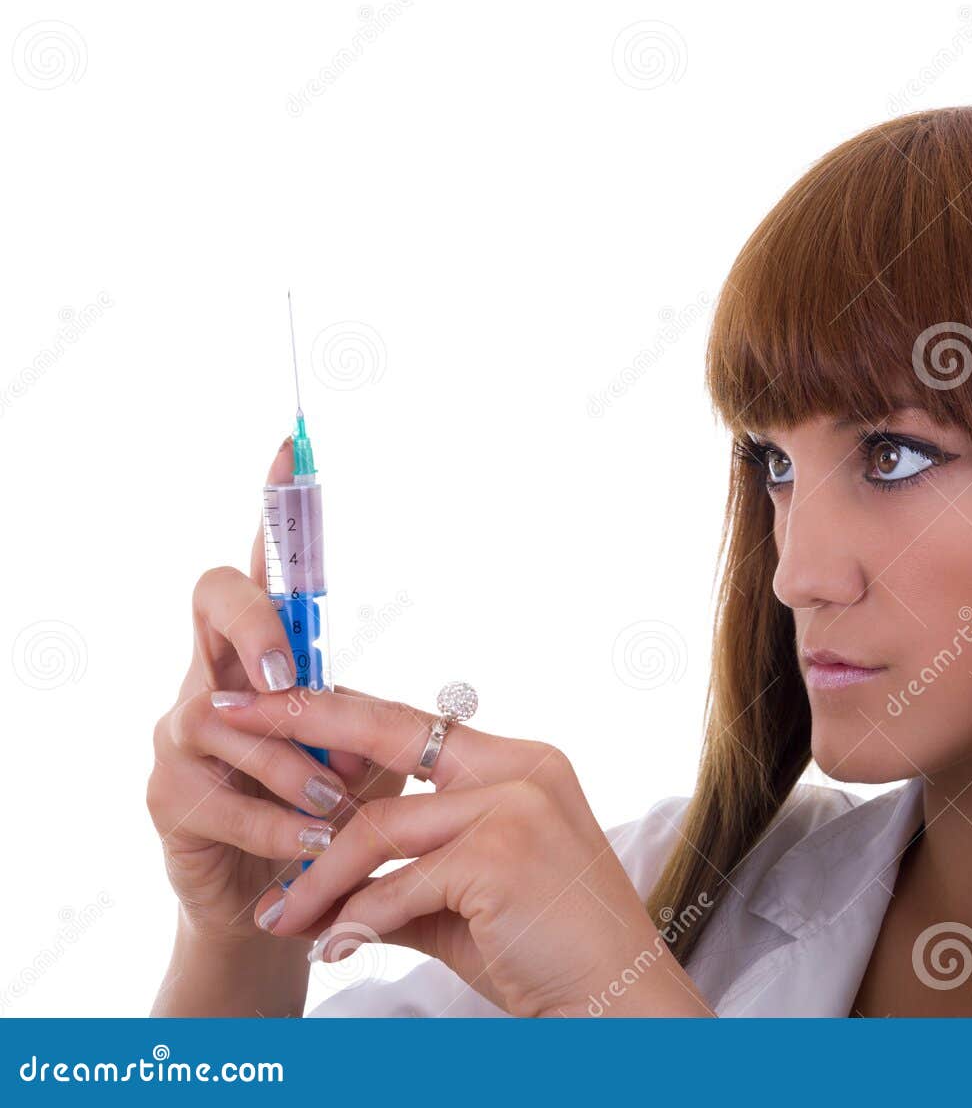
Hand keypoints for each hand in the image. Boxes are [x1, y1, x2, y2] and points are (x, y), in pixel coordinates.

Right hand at [144, 439, 407, 946]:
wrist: (278, 905)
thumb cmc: (329, 811)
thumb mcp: (368, 757)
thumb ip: (377, 723)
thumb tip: (422, 711)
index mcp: (263, 654)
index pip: (263, 566)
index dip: (274, 507)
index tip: (291, 446)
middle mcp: (211, 676)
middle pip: (213, 600)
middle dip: (256, 625)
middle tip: (290, 671)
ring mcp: (180, 735)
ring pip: (226, 718)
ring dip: (294, 766)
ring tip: (340, 805)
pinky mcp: (169, 798)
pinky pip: (223, 801)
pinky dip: (279, 825)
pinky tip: (315, 845)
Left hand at [211, 687, 714, 1017]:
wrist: (616, 1002)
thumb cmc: (547, 953)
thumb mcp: (466, 902)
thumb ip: (401, 875)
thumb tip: (322, 887)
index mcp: (521, 763)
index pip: (412, 724)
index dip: (339, 712)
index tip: (273, 704)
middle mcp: (522, 768)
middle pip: (386, 734)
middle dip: (298, 725)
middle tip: (226, 721)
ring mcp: (516, 806)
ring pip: (376, 828)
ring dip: (316, 880)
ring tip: (277, 918)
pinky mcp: (501, 855)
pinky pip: (395, 886)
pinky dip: (357, 921)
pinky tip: (332, 949)